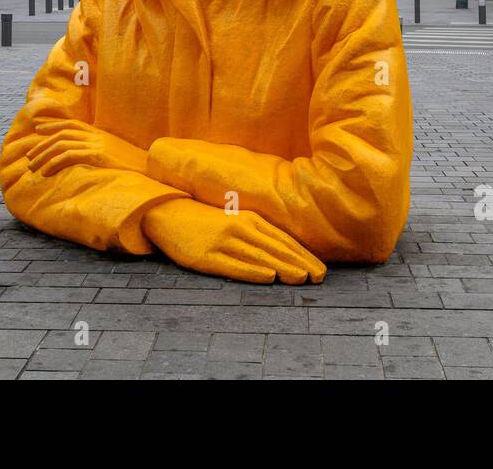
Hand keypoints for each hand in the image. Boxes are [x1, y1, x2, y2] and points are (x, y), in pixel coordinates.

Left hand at [28, 123, 148, 176]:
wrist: (152, 169)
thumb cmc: (135, 166)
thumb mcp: (116, 154)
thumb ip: (102, 150)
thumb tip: (88, 157)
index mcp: (100, 133)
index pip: (71, 124)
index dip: (53, 125)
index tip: (38, 130)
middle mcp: (96, 135)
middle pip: (62, 133)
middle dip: (42, 144)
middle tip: (29, 156)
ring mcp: (97, 144)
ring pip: (61, 144)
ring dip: (43, 156)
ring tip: (32, 167)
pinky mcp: (97, 156)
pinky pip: (69, 156)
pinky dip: (54, 163)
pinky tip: (45, 172)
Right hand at [141, 199, 325, 284]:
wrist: (170, 215)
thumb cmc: (209, 221)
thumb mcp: (237, 221)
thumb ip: (259, 234)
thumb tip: (287, 254)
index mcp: (250, 219)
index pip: (283, 240)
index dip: (304, 256)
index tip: (321, 270)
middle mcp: (240, 228)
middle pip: (276, 248)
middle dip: (300, 263)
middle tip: (319, 277)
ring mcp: (224, 242)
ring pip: (259, 256)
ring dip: (282, 267)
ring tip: (301, 278)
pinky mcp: (207, 257)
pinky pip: (234, 265)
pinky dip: (253, 270)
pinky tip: (268, 276)